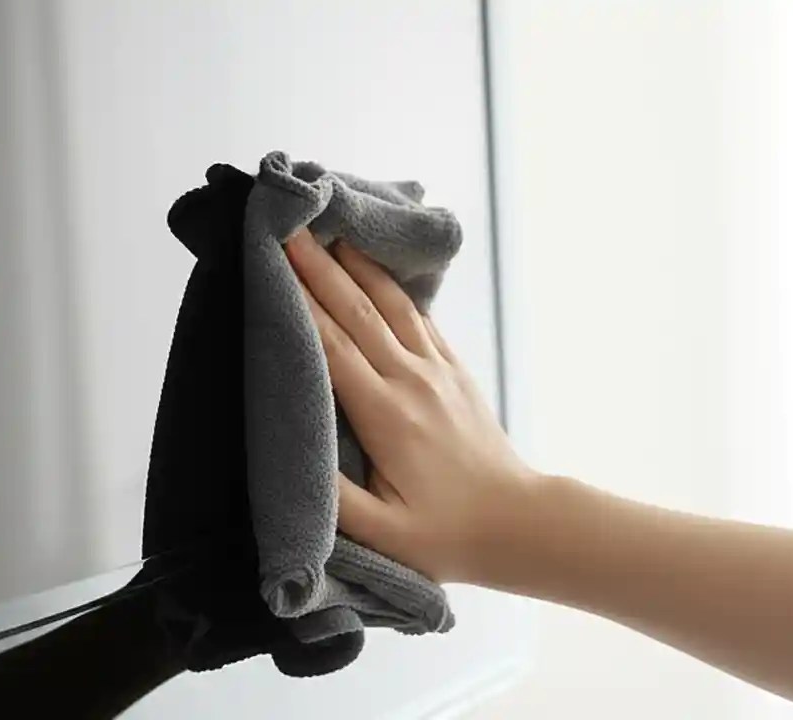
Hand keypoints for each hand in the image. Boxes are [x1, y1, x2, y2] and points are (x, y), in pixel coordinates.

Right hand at [284, 229, 536, 584]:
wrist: (520, 523)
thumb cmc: (446, 535)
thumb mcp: (384, 534)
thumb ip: (333, 500)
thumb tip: (289, 457)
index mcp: (386, 416)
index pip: (332, 346)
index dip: (299, 303)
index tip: (271, 266)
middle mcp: (411, 381)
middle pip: (356, 310)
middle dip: (318, 267)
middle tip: (287, 228)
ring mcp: (436, 370)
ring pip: (390, 303)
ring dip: (355, 264)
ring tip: (328, 230)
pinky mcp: (453, 370)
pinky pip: (418, 315)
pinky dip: (391, 284)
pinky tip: (373, 265)